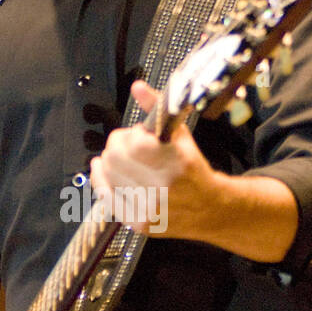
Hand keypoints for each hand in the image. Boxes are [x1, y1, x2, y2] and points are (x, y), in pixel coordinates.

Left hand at [89, 80, 219, 238]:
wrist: (210, 209)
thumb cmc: (193, 170)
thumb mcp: (180, 135)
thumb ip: (158, 109)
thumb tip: (137, 87)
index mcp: (176, 164)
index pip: (132, 144)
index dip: (131, 135)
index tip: (139, 135)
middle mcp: (161, 189)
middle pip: (114, 159)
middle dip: (118, 146)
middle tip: (129, 147)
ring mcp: (148, 210)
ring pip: (107, 176)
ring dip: (111, 163)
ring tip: (124, 160)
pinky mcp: (138, 223)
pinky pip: (105, 197)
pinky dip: (102, 180)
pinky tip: (107, 171)